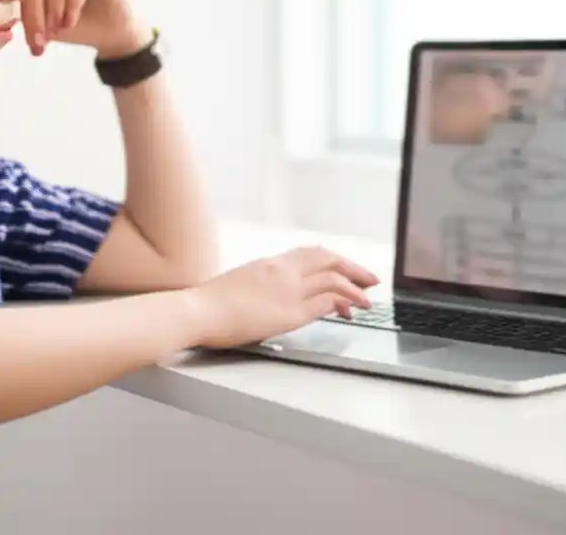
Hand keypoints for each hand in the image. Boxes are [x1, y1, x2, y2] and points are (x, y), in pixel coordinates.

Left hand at [21, 0, 154, 58]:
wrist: (116, 34)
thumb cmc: (81, 26)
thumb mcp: (48, 25)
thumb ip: (29, 19)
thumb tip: (6, 25)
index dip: (26, 16)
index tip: (33, 43)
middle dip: (37, 14)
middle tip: (42, 40)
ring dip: (55, 10)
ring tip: (59, 30)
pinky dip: (73, 4)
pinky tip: (71, 22)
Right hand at [182, 246, 379, 349]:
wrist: (197, 311)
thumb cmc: (210, 303)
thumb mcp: (241, 282)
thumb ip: (262, 283)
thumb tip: (271, 294)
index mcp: (271, 263)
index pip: (311, 252)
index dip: (333, 258)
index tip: (345, 265)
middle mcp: (283, 271)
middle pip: (329, 260)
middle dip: (353, 268)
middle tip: (369, 278)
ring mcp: (288, 291)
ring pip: (334, 279)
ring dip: (355, 287)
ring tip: (368, 298)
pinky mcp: (290, 313)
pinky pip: (326, 302)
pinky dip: (344, 303)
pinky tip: (352, 309)